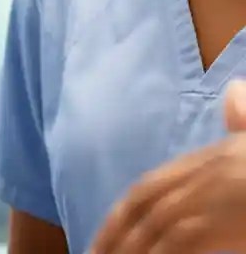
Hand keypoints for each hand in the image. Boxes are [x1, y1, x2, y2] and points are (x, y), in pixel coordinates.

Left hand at [89, 79, 245, 253]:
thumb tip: (237, 92)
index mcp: (221, 157)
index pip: (148, 188)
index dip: (119, 217)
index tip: (98, 242)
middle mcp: (217, 171)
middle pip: (145, 208)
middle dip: (116, 238)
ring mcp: (226, 195)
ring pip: (161, 232)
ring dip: (132, 251)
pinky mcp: (230, 220)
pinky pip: (185, 244)